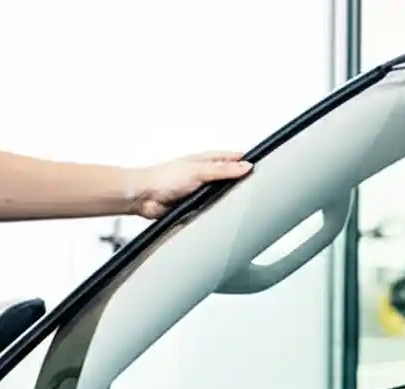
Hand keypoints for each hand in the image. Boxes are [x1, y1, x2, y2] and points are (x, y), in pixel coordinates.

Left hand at [128, 151, 252, 218]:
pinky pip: (213, 209)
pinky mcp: (196, 206)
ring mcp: (201, 191)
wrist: (144, 198)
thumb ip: (223, 170)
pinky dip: (217, 211)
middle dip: (241, 181)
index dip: (245, 160)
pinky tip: (223, 214)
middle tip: (256, 185)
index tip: (259, 165)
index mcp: (205, 161)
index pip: (231, 158)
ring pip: (222, 195)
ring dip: (228, 199)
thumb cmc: (163, 178)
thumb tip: (245, 166)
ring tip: (242, 202)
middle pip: (230, 177)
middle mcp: (204, 175)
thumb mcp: (199, 171)